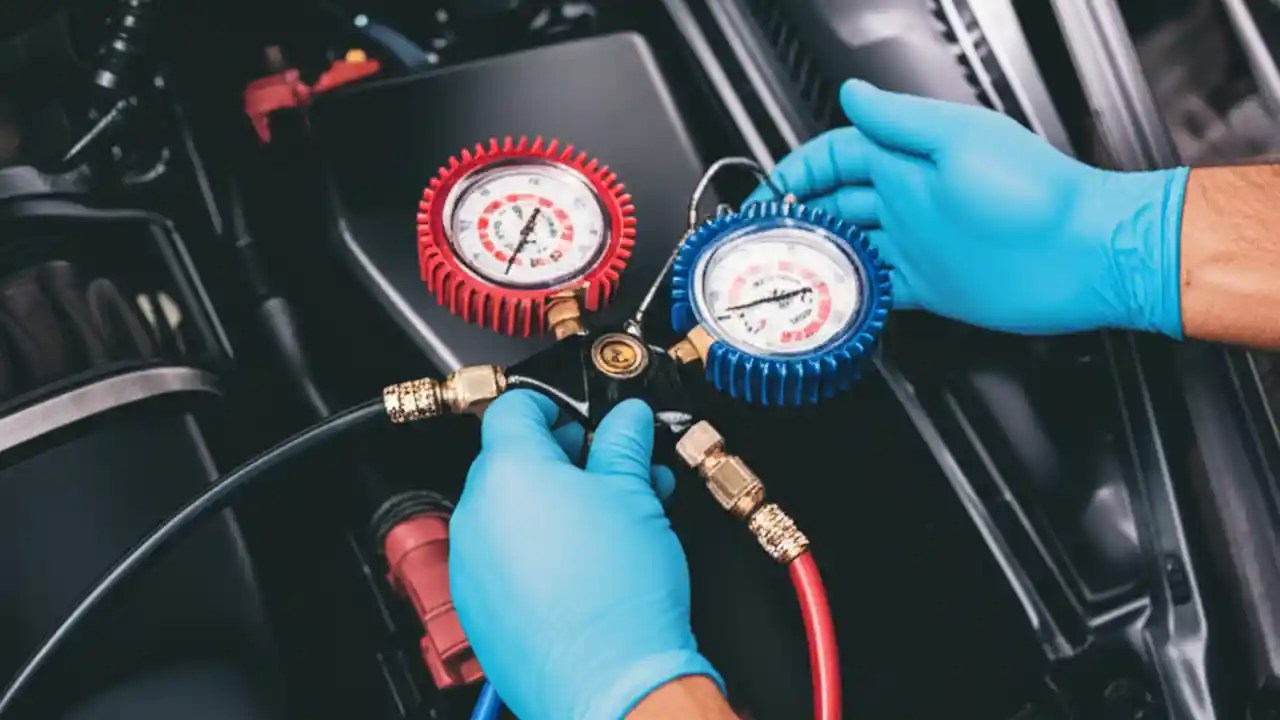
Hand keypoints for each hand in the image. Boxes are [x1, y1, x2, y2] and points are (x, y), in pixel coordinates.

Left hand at [450, 391, 721, 719]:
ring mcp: (472, 563)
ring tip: (614, 518)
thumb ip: (623, 445)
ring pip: (511, 512)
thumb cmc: (619, 596)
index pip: (514, 409)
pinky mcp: (479, 605)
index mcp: (509, 472)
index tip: (580, 416)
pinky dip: (538, 550)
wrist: (612, 681)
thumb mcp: (635, 497)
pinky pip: (504, 558)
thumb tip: (626, 420)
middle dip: (563, 458)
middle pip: (512, 460)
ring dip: (556, 505)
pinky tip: (587, 561)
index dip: (553, 405)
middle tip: (611, 470)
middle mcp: (478, 513)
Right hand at [747, 79, 1189, 336]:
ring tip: (781, 273)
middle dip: (794, 216)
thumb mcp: (958, 140)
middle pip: (835, 203)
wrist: (1085, 255)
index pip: (835, 156)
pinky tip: (828, 302)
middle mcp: (908, 200)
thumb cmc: (1034, 194)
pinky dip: (849, 294)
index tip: (765, 192)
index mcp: (909, 160)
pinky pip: (876, 288)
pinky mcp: (929, 284)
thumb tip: (853, 94)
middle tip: (760, 239)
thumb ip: (898, 121)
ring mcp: (917, 243)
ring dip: (816, 256)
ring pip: (849, 247)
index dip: (796, 171)